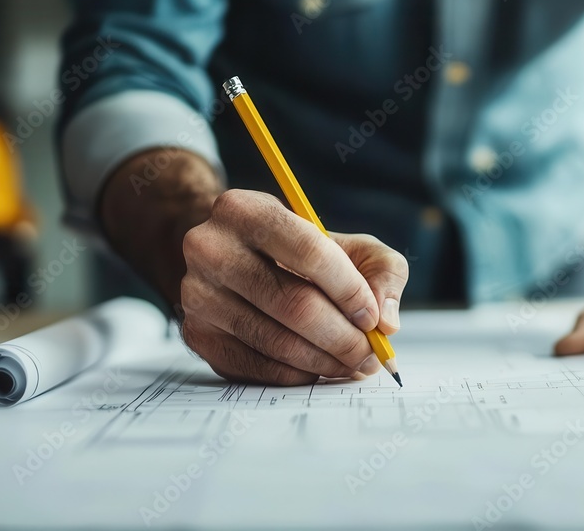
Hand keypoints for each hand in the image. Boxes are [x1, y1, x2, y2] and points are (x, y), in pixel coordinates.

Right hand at [179, 189, 408, 385]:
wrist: (236, 260)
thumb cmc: (303, 253)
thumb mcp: (351, 245)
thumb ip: (383, 271)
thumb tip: (387, 321)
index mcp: (246, 210)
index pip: (309, 251)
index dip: (350, 290)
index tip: (373, 318)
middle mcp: (210, 249)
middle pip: (293, 304)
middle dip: (343, 337)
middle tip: (370, 355)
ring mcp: (197, 294)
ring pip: (276, 341)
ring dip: (325, 361)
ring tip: (353, 364)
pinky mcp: (197, 334)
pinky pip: (256, 366)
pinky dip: (296, 374)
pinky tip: (319, 368)